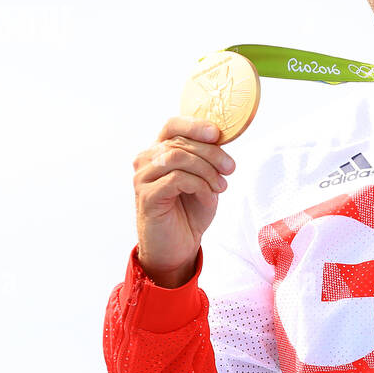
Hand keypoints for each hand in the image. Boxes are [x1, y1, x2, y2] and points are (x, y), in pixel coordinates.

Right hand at [133, 117, 234, 287]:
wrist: (178, 247)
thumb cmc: (190, 212)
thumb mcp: (204, 180)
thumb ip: (206, 159)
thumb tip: (220, 137)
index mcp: (159, 152)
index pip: (172, 125)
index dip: (194, 124)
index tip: (216, 133)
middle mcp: (146, 161)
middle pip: (181, 142)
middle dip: (212, 153)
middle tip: (230, 168)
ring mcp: (143, 178)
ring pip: (177, 157)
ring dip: (206, 170)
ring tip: (221, 186)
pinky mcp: (146, 196)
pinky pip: (177, 179)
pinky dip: (199, 186)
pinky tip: (208, 198)